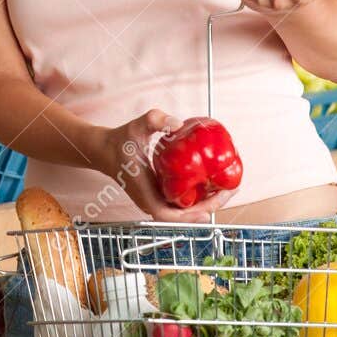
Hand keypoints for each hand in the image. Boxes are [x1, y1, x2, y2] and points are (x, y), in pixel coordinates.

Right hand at [95, 108, 233, 223]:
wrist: (104, 150)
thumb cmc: (119, 142)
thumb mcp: (136, 127)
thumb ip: (155, 120)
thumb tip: (178, 123)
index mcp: (146, 196)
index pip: (173, 216)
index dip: (195, 214)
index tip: (215, 201)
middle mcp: (153, 203)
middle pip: (186, 216)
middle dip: (211, 206)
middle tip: (232, 189)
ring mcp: (157, 200)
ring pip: (186, 210)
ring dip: (208, 203)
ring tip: (229, 186)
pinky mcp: (160, 195)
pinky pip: (183, 201)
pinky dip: (199, 196)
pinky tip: (213, 184)